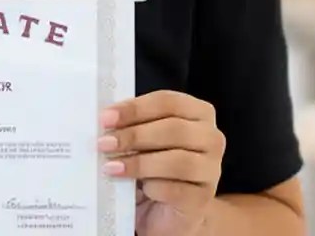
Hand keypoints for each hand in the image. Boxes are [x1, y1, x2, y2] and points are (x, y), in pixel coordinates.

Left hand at [99, 91, 225, 235]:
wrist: (168, 212)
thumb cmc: (154, 167)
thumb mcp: (143, 141)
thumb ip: (131, 126)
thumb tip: (104, 120)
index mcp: (198, 113)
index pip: (168, 102)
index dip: (135, 108)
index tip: (105, 118)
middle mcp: (211, 138)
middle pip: (173, 129)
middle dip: (134, 135)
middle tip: (104, 143)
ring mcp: (211, 170)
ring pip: (178, 161)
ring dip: (140, 162)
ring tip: (111, 166)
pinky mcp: (202, 199)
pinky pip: (176, 190)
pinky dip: (153, 187)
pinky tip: (136, 189)